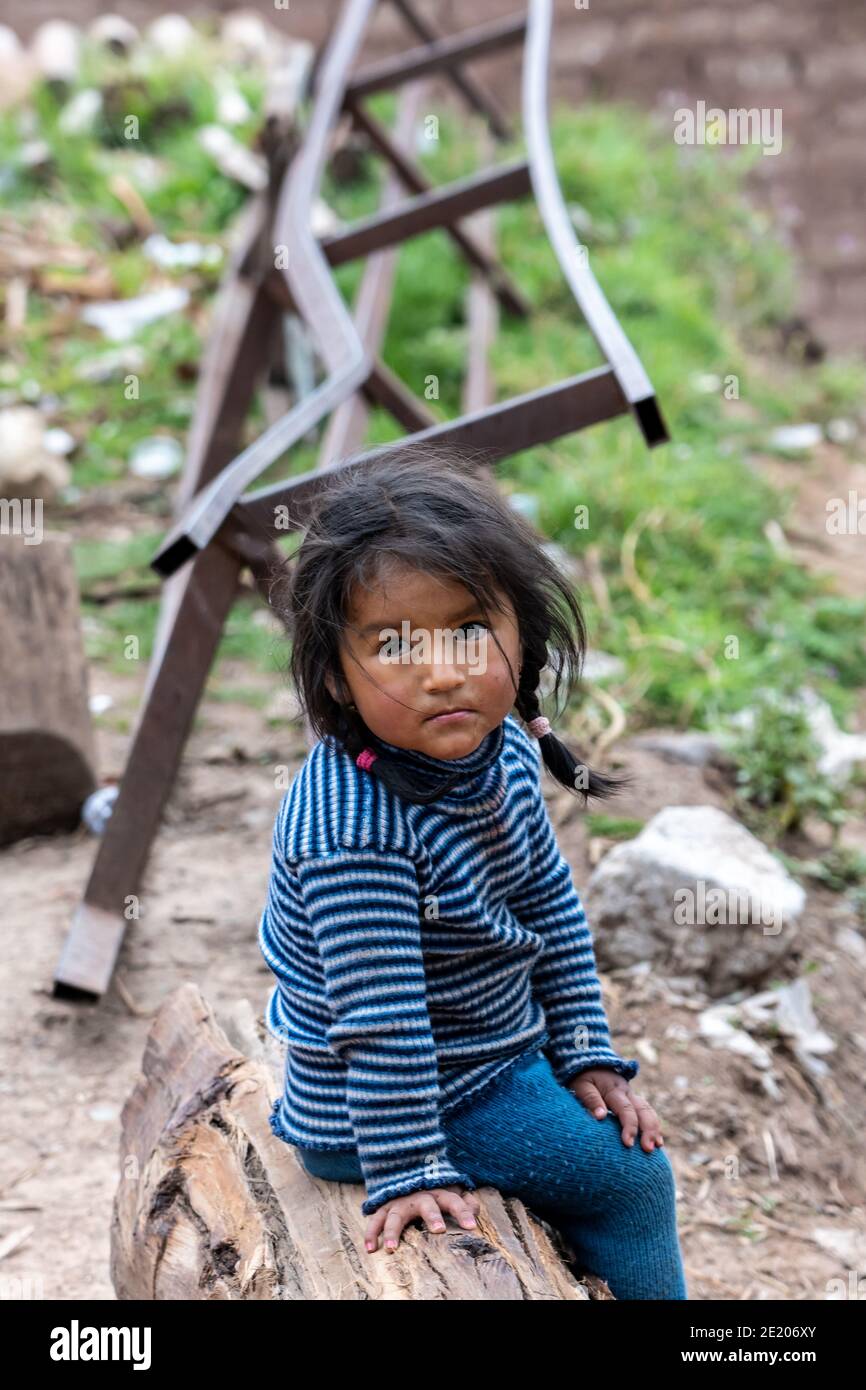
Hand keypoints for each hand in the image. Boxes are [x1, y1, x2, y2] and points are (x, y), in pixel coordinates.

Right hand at [364, 1184, 480, 1253]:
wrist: (406, 1168)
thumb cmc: (435, 1189)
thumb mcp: (452, 1191)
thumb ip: (465, 1201)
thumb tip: (475, 1211)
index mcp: (439, 1193)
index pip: (454, 1200)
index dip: (463, 1212)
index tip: (471, 1226)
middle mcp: (419, 1196)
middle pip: (427, 1204)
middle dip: (432, 1216)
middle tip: (439, 1230)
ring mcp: (400, 1201)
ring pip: (396, 1215)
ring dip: (392, 1231)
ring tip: (392, 1249)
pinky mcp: (384, 1207)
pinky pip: (376, 1220)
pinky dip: (371, 1233)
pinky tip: (371, 1248)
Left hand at [567, 1066, 664, 1152]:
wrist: (590, 1063)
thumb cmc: (584, 1078)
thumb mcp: (582, 1086)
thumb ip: (591, 1099)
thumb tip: (601, 1116)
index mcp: (614, 1090)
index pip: (626, 1109)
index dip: (629, 1127)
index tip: (629, 1144)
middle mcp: (627, 1092)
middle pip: (643, 1110)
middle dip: (648, 1130)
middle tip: (648, 1149)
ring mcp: (632, 1096)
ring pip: (648, 1111)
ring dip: (654, 1128)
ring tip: (657, 1146)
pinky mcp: (634, 1101)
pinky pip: (647, 1112)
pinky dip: (654, 1126)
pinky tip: (658, 1141)